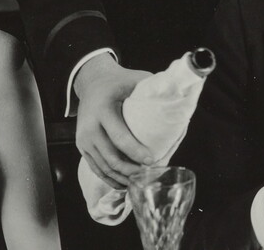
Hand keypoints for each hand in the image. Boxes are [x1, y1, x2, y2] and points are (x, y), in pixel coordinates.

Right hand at [73, 55, 152, 187]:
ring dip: (122, 178)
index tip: (152, 160)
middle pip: (111, 158)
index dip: (136, 152)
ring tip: (140, 182)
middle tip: (149, 175)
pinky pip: (96, 168)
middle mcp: (90, 126)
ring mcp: (83, 139)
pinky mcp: (82, 146)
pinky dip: (110, 178)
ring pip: (104, 167)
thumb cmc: (119, 81)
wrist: (92, 82)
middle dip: (131, 170)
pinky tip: (124, 183)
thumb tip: (181, 100)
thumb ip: (154, 89)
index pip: (119, 137)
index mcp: (103, 109)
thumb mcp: (135, 79)